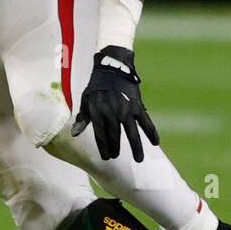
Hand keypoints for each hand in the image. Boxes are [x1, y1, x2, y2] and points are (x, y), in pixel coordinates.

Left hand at [71, 46, 158, 162]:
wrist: (113, 69)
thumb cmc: (96, 87)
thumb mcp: (86, 100)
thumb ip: (83, 118)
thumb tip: (74, 134)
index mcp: (98, 111)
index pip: (101, 134)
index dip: (104, 147)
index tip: (106, 157)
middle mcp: (112, 112)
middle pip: (115, 135)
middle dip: (116, 148)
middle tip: (116, 156)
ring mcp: (126, 109)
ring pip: (132, 132)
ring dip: (136, 147)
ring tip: (139, 160)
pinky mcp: (137, 105)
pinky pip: (146, 121)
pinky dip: (151, 132)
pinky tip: (156, 142)